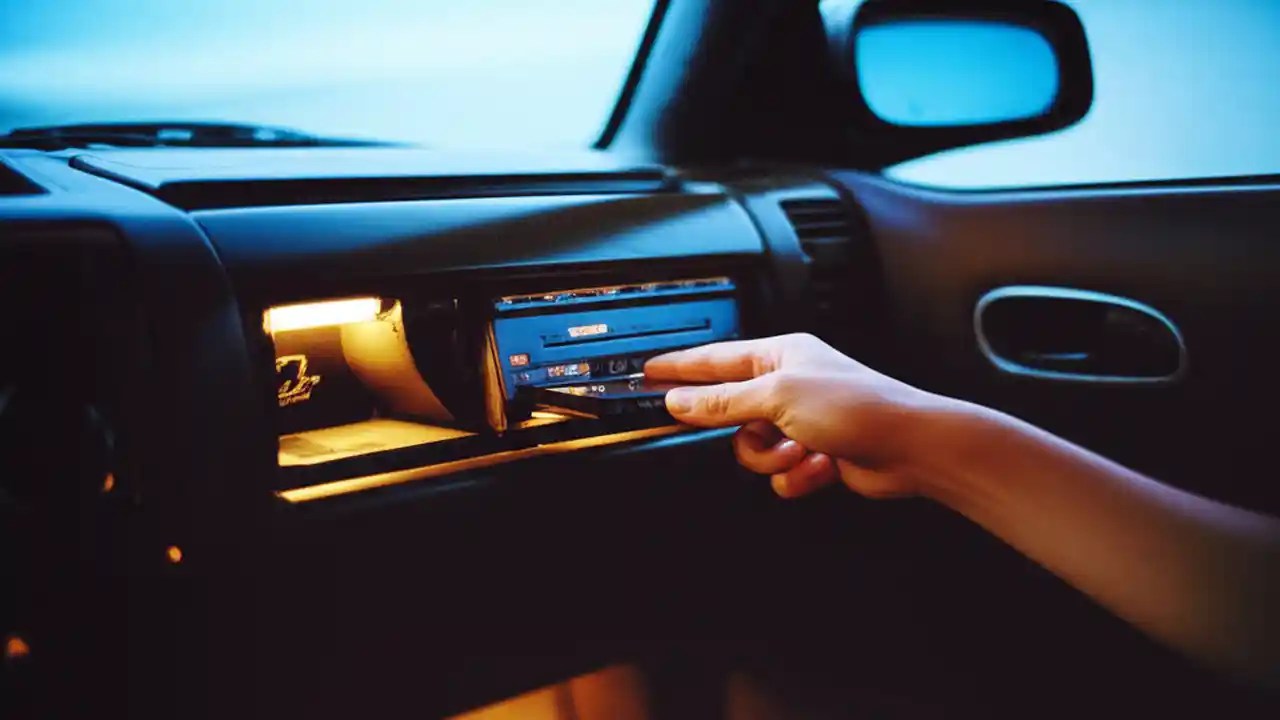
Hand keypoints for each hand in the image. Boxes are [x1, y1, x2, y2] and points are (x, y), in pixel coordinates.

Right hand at [644, 333, 963, 498]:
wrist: (910, 447)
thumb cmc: (857, 406)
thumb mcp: (778, 396)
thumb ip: (723, 400)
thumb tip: (680, 400)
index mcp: (780, 354)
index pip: (716, 359)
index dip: (681, 367)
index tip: (650, 372)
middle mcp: (790, 384)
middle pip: (732, 412)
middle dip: (744, 431)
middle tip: (753, 433)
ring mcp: (803, 420)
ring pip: (753, 448)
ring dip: (772, 458)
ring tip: (799, 451)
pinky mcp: (816, 453)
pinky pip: (780, 472)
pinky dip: (796, 475)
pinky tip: (819, 466)